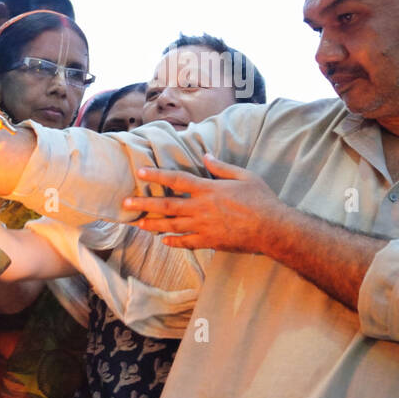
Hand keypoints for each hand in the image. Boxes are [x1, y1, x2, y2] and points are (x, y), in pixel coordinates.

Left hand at [123, 153, 289, 252]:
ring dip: (153, 225)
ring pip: (171, 226)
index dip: (157, 175)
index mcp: (208, 190)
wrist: (273, 228)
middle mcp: (201, 208)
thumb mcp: (244, 176)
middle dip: (144, 204)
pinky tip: (164, 241)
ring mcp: (203, 226)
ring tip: (137, 224)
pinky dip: (174, 242)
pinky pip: (186, 242)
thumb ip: (221, 167)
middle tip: (125, 204)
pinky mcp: (209, 241)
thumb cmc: (262, 200)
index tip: (139, 172)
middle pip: (166, 206)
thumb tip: (206, 155)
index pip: (176, 180)